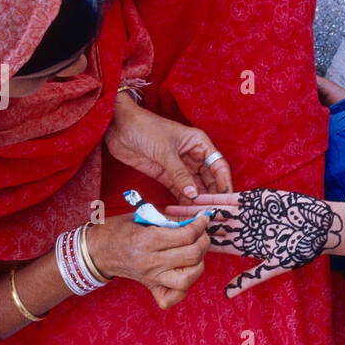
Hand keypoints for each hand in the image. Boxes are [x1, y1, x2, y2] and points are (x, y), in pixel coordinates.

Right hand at [84, 212, 208, 309]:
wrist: (96, 251)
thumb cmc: (117, 230)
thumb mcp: (141, 217)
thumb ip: (167, 220)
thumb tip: (192, 222)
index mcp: (147, 240)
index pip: (186, 236)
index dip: (200, 225)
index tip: (202, 220)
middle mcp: (150, 261)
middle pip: (191, 257)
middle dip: (204, 243)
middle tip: (202, 235)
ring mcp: (150, 277)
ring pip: (186, 280)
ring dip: (198, 266)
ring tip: (196, 254)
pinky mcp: (150, 287)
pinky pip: (170, 299)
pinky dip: (182, 291)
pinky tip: (183, 274)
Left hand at [104, 96, 232, 201]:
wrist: (117, 127)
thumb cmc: (145, 128)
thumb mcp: (165, 150)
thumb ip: (179, 174)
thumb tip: (194, 195)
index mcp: (199, 144)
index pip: (218, 166)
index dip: (224, 182)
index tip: (227, 199)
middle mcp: (193, 156)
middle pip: (209, 179)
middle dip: (211, 195)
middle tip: (213, 212)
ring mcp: (180, 167)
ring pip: (195, 187)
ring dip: (197, 201)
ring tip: (200, 216)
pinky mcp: (166, 175)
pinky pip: (179, 190)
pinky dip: (183, 201)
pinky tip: (186, 213)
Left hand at [167, 189, 342, 297]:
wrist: (320, 225)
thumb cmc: (302, 249)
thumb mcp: (276, 265)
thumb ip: (251, 277)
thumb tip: (226, 295)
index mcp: (243, 248)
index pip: (212, 248)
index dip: (191, 247)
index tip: (171, 247)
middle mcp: (240, 230)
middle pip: (206, 229)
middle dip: (184, 227)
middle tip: (159, 225)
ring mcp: (245, 214)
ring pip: (213, 212)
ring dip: (192, 210)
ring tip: (169, 208)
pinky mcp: (253, 199)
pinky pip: (228, 197)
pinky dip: (211, 197)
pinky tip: (193, 196)